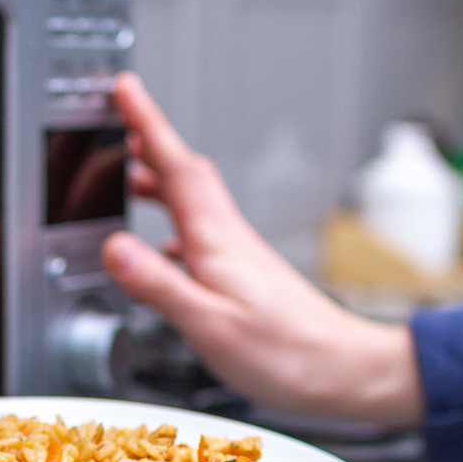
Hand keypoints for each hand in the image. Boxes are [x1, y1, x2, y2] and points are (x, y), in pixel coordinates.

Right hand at [105, 73, 422, 428]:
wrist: (346, 372)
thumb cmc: (289, 355)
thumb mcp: (209, 325)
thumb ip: (159, 285)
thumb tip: (116, 248)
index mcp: (216, 242)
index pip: (175, 168)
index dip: (148, 124)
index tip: (125, 89)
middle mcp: (230, 239)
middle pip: (186, 176)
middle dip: (151, 145)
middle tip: (120, 123)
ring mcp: (241, 255)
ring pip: (196, 204)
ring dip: (162, 184)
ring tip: (130, 179)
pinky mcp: (248, 276)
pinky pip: (203, 237)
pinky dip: (177, 228)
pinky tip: (167, 251)